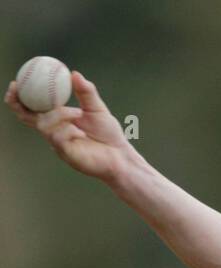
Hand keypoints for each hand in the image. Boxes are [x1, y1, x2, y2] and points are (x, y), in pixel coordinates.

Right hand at [4, 70, 132, 181]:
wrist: (120, 156)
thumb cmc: (109, 135)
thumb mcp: (96, 108)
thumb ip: (86, 92)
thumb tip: (74, 73)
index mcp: (57, 120)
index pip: (32, 107)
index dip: (19, 96)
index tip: (16, 82)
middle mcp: (54, 131)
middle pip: (27, 117)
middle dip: (17, 103)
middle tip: (17, 88)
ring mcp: (58, 144)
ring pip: (44, 124)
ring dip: (59, 114)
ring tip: (78, 114)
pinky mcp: (65, 155)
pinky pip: (57, 137)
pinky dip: (68, 129)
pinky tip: (81, 132)